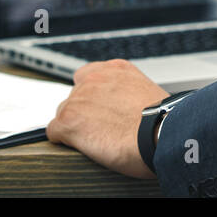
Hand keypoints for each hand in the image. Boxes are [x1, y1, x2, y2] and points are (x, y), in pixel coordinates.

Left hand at [46, 59, 169, 178]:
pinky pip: (54, 132)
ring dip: (75, 126)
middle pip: (75, 96)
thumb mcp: (148, 94)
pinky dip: (64, 141)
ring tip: (96, 140)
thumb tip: (127, 108)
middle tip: (101, 128)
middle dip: (84, 111)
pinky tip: (82, 147)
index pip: (89, 76)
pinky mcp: (68, 120)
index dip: (93, 96)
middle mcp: (94, 78)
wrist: (159, 133)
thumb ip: (128, 93)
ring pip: (65, 113)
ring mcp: (79, 98)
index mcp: (116, 69)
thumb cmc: (162, 120)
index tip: (100, 108)